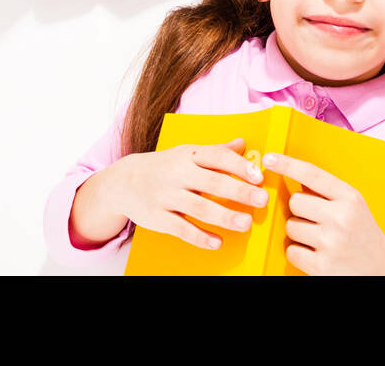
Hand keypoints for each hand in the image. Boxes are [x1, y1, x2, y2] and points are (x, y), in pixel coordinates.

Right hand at [94, 138, 268, 249]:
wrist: (123, 181)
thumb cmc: (164, 166)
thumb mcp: (187, 153)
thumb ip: (215, 151)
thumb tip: (242, 143)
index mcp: (188, 155)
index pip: (217, 157)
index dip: (238, 166)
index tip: (259, 176)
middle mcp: (177, 174)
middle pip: (211, 182)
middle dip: (238, 191)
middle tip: (262, 200)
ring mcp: (166, 196)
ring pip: (198, 207)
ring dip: (223, 216)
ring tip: (246, 223)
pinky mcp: (157, 218)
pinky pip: (180, 228)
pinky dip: (199, 236)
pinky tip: (217, 242)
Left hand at [264, 151, 384, 274]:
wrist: (383, 272)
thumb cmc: (364, 237)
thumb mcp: (354, 207)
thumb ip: (328, 192)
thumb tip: (293, 175)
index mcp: (350, 197)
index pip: (311, 173)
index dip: (287, 164)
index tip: (269, 158)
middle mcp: (341, 217)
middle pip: (295, 201)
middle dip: (299, 211)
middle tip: (316, 221)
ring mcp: (330, 242)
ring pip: (290, 227)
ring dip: (299, 235)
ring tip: (320, 240)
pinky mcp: (321, 266)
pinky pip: (291, 252)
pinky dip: (299, 254)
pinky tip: (316, 255)